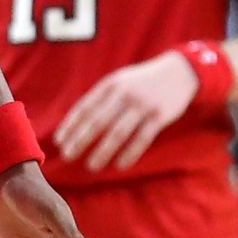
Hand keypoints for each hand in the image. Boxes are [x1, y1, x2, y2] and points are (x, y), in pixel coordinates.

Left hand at [52, 52, 198, 172]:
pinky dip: (130, 154)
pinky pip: (142, 139)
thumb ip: (101, 99)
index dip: (71, 125)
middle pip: (98, 121)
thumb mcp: (119, 82)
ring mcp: (142, 105)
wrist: (179, 71)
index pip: (85, 107)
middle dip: (81, 140)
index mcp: (110, 85)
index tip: (59, 142)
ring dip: (103, 151)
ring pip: (118, 133)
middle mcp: (124, 94)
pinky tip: (119, 165)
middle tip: (68, 156)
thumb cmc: (142, 82)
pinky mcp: (160, 116)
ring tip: (92, 166)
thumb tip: (75, 124)